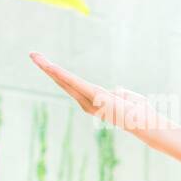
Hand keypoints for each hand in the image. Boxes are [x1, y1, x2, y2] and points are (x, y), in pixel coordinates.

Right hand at [29, 52, 167, 135]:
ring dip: (50, 69)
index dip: (59, 75)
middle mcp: (89, 104)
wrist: (149, 124)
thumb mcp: (129, 99)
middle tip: (32, 55)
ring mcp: (91, 101)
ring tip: (35, 56)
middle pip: (64, 83)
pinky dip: (63, 75)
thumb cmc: (141, 114)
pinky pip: (77, 84)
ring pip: (66, 82)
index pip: (73, 86)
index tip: (47, 64)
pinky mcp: (97, 97)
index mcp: (94, 103)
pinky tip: (51, 67)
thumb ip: (119, 93)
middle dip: (47, 69)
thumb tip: (115, 91)